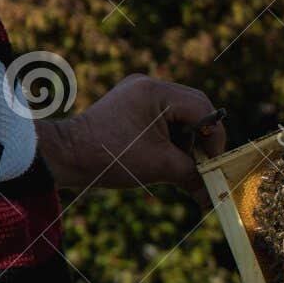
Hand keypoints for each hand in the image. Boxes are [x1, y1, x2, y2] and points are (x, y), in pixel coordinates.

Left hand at [37, 74, 226, 205]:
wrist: (69, 155)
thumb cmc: (113, 157)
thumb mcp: (162, 167)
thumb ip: (195, 177)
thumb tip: (213, 196)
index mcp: (156, 93)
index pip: (204, 109)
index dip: (214, 138)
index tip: (210, 163)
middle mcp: (149, 86)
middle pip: (196, 107)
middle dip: (203, 137)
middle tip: (202, 162)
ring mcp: (139, 92)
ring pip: (183, 113)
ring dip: (188, 139)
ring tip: (178, 162)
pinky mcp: (133, 104)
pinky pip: (166, 116)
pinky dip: (173, 137)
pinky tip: (166, 155)